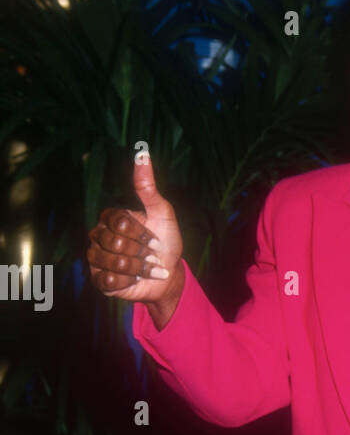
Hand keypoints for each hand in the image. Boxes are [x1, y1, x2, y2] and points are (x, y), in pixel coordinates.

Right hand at [86, 153, 183, 305]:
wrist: (168, 275)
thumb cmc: (166, 242)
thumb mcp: (162, 212)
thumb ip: (148, 186)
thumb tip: (142, 152)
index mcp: (112, 217)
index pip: (119, 222)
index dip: (141, 234)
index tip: (157, 241)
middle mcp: (99, 235)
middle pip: (113, 242)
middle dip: (140, 252)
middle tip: (152, 256)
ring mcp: (96, 257)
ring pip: (110, 262)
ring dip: (136, 268)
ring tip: (146, 268)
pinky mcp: (98, 279)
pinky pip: (107, 280)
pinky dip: (127, 282)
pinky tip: (135, 280)